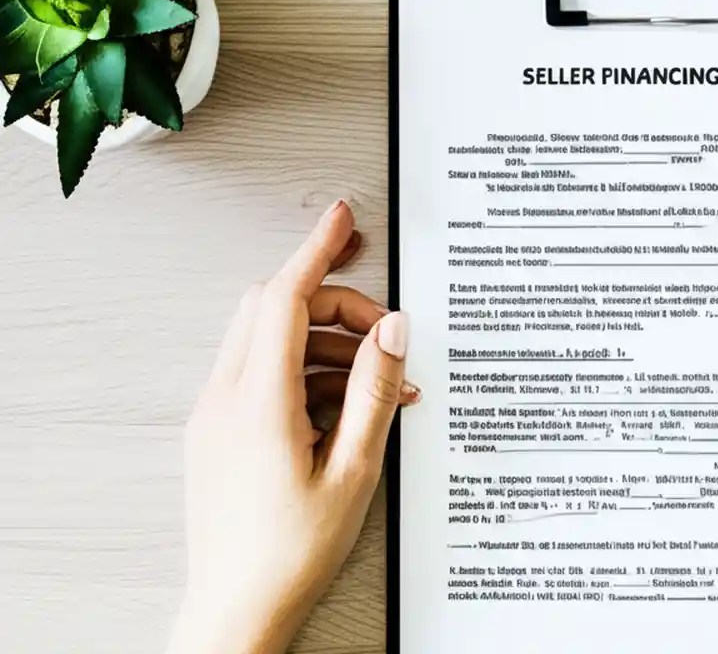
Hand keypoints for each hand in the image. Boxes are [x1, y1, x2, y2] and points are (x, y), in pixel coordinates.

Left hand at [167, 201, 419, 653]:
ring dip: (325, 344)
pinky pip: (260, 375)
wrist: (238, 609)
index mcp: (259, 402)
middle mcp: (226, 399)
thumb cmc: (292, 553)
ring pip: (268, 341)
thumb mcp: (354, 469)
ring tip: (383, 382)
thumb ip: (375, 389)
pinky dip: (305, 373)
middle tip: (385, 326)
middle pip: (274, 309)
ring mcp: (215, 415)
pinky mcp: (217, 433)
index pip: (285, 296)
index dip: (317, 249)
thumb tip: (393, 330)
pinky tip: (348, 407)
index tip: (340, 219)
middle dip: (332, 301)